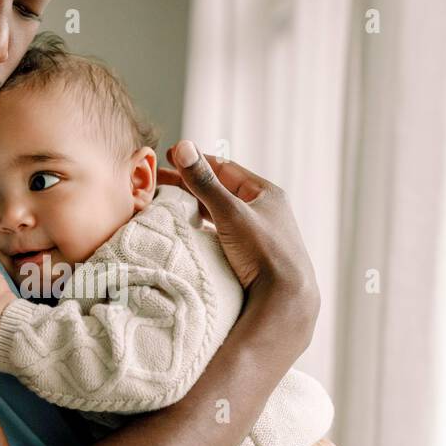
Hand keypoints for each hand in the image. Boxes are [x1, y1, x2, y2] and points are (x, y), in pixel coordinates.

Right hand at [160, 141, 317, 315]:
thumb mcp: (230, 212)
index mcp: (266, 194)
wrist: (285, 298)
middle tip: (161, 179)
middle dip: (191, 184)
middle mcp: (265, 211)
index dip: (196, 161)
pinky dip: (205, 227)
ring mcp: (259, 234)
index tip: (170, 155)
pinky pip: (223, 233)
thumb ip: (204, 182)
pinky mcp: (252, 256)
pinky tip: (192, 231)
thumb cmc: (264, 252)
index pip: (225, 168)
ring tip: (171, 203)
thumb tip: (183, 147)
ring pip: (222, 213)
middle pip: (221, 190)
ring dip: (197, 206)